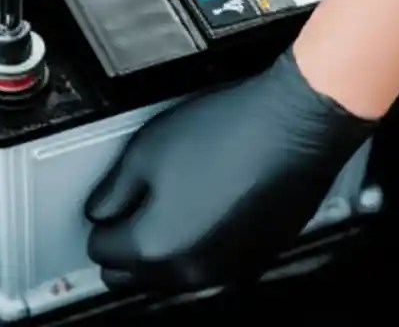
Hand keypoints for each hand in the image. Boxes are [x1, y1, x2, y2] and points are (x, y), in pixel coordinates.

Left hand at [85, 49, 375, 289]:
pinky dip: (201, 245)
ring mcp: (227, 270)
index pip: (101, 249)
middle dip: (127, 243)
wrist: (296, 125)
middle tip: (133, 204)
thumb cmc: (232, 131)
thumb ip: (114, 189)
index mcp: (155, 245)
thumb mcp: (148, 148)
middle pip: (134, 273)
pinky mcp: (255, 260)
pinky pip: (210, 264)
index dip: (102, 220)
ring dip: (164, 247)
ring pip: (173, 274)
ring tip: (175, 199)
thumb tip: (101, 208)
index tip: (109, 203)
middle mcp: (191, 270)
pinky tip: (208, 205)